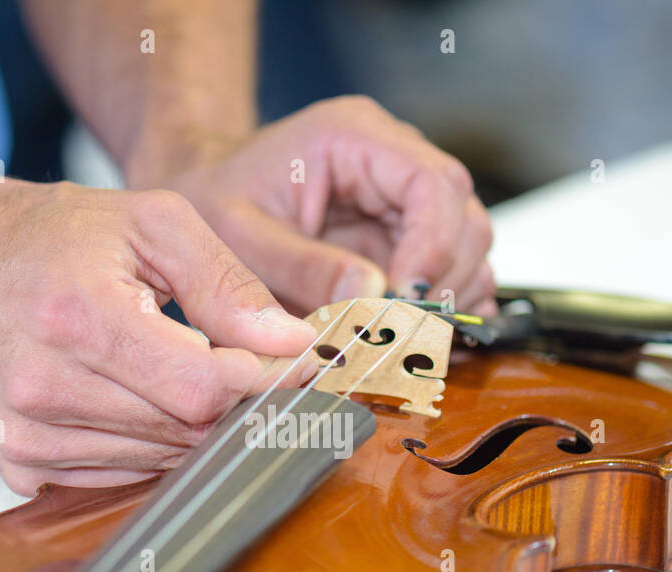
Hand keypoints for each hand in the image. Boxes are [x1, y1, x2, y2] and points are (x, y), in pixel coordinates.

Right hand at [0, 179, 316, 494]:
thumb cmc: (56, 237)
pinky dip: (144, 444)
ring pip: (160, 460)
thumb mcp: (151, 224)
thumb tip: (293, 343)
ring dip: (185, 423)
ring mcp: (26, 435)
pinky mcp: (18, 466)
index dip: (257, 380)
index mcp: (77, 316)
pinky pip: (120, 476)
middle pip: (186, 430)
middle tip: (234, 361)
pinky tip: (126, 397)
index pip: (200, 386)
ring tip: (165, 367)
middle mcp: (43, 386)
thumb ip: (227, 283)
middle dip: (227, 400)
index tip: (289, 363)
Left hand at [156, 96, 496, 316]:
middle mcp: (393, 159)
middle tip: (398, 327)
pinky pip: (449, 273)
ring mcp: (404, 200)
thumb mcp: (241, 237)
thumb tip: (371, 293)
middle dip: (441, 281)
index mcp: (354, 136)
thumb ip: (303, 265)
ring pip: (468, 250)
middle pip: (464, 218)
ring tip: (398, 334)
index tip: (405, 297)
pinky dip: (438, 309)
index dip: (434, 246)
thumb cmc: (215, 204)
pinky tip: (407, 331)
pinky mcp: (405, 237)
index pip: (433, 183)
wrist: (203, 201)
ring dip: (443, 301)